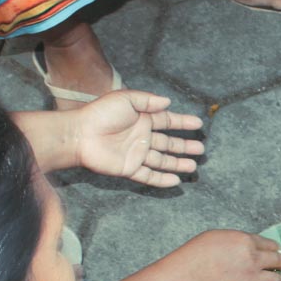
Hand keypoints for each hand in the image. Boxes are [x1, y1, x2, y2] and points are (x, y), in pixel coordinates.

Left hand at [75, 90, 204, 186]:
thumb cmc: (100, 113)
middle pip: (168, 143)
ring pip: (162, 161)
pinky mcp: (129, 168)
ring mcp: (136, 154)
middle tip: (200, 149)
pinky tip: (175, 181)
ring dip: (178, 163)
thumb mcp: (126, 99)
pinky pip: (149, 176)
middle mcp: (141, 137)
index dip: (182, 123)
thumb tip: (168, 102)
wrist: (80, 134)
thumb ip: (148, 100)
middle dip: (184, 146)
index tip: (198, 124)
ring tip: (193, 166)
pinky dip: (161, 180)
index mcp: (141, 119)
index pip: (167, 121)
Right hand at [178, 230, 280, 280]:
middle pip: (277, 260)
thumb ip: (232, 241)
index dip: (274, 249)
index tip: (276, 252)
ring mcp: (252, 278)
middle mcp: (253, 259)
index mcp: (245, 241)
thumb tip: (238, 245)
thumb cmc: (195, 254)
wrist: (188, 275)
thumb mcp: (216, 237)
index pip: (268, 244)